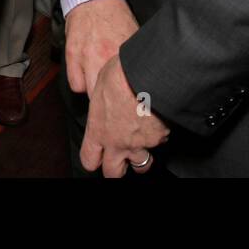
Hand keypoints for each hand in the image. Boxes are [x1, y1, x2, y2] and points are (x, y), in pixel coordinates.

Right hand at [64, 0, 138, 96]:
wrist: (94, 0)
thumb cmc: (116, 18)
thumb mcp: (134, 36)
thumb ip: (138, 57)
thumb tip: (150, 75)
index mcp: (123, 53)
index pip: (130, 88)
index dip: (131, 99)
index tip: (132, 102)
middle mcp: (105, 57)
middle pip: (109, 94)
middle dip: (113, 100)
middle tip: (116, 100)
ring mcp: (87, 58)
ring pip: (91, 93)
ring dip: (96, 95)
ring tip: (101, 90)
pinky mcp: (72, 56)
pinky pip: (75, 85)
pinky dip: (80, 84)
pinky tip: (87, 78)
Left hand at [79, 54, 169, 176]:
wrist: (149, 76)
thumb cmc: (121, 76)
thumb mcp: (100, 84)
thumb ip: (100, 101)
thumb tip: (101, 99)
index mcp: (98, 130)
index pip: (89, 159)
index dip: (92, 159)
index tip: (96, 155)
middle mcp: (118, 143)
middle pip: (113, 173)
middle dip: (116, 168)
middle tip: (119, 159)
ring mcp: (140, 144)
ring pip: (141, 165)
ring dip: (141, 158)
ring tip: (141, 145)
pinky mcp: (159, 139)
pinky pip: (159, 142)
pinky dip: (158, 136)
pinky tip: (157, 123)